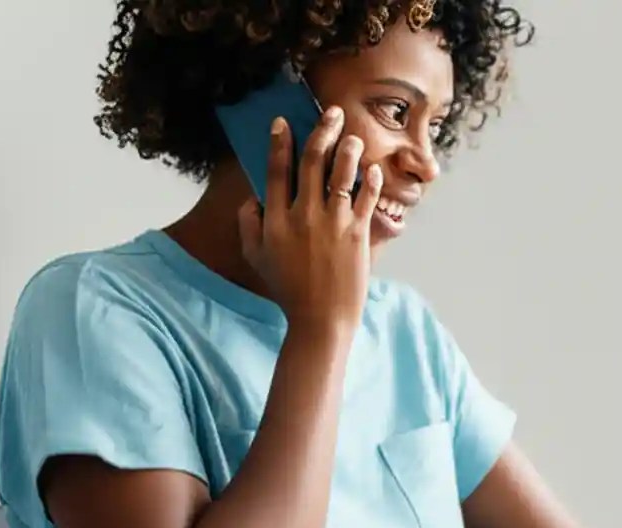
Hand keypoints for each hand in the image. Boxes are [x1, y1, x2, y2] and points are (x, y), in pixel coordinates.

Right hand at [237, 107, 383, 333]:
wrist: (321, 318)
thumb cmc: (288, 289)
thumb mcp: (256, 257)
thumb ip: (248, 224)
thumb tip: (252, 198)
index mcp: (276, 219)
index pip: (276, 170)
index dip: (280, 143)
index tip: (284, 122)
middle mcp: (303, 216)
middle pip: (311, 162)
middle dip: (322, 132)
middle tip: (333, 113)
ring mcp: (332, 223)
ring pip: (341, 174)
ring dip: (349, 150)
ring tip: (353, 136)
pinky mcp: (358, 234)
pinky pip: (367, 198)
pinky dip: (371, 181)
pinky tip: (373, 169)